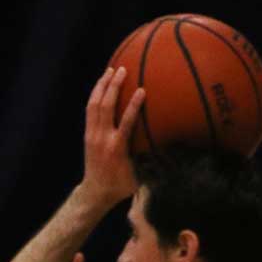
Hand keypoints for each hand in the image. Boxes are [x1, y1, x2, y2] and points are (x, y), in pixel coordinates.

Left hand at [81, 64, 145, 207]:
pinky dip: (95, 94)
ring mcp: (92, 135)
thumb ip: (152, 163)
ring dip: (102, 86)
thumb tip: (174, 150)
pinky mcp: (87, 134)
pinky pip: (90, 110)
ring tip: (110, 70)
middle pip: (106, 107)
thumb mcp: (139, 177)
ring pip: (94, 105)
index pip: (126, 122)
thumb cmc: (121, 185)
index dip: (133, 105)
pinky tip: (101, 84)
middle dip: (114, 87)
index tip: (142, 90)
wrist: (95, 192)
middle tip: (122, 69)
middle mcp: (103, 138)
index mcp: (117, 148)